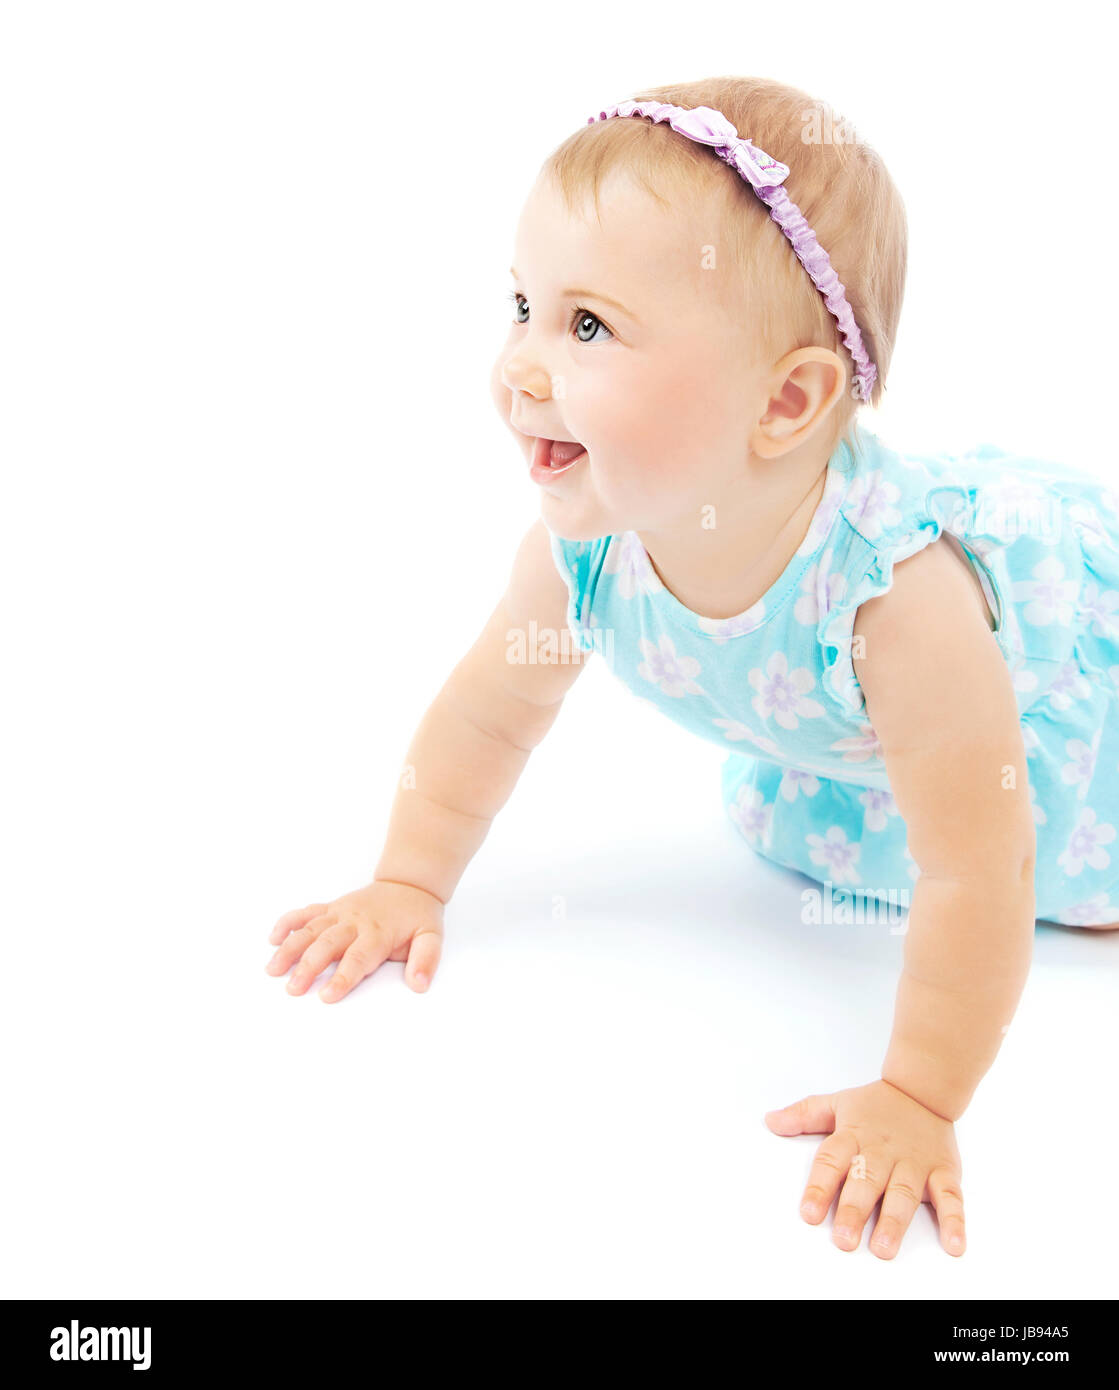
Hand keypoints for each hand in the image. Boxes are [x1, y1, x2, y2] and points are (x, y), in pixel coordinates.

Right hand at [265, 880, 443, 1000]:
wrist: (408, 883)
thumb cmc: (418, 915)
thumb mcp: (432, 936)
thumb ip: (426, 959)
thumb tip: (419, 984)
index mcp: (378, 933)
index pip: (358, 957)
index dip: (343, 977)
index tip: (327, 996)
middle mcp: (354, 922)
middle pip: (327, 944)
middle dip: (308, 967)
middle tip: (293, 989)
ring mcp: (339, 913)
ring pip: (309, 929)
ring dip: (290, 948)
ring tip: (273, 970)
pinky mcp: (330, 908)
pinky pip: (306, 913)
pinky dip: (288, 923)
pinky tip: (273, 939)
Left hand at [764, 1079, 964, 1258]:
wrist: (924, 1088)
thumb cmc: (876, 1105)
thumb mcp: (837, 1103)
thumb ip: (804, 1115)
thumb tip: (770, 1121)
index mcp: (854, 1136)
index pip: (832, 1162)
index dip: (819, 1188)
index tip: (809, 1214)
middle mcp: (883, 1152)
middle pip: (866, 1181)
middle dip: (855, 1210)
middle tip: (844, 1240)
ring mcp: (914, 1162)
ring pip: (904, 1192)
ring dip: (894, 1221)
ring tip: (883, 1247)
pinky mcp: (943, 1171)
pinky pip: (951, 1197)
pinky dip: (956, 1221)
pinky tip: (954, 1245)